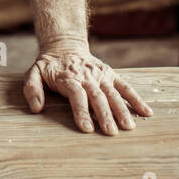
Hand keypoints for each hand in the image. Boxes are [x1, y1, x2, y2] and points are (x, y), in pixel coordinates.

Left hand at [23, 43, 152, 133]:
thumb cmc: (49, 66)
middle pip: (97, 96)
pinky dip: (136, 98)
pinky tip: (146, 112)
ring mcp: (100, 76)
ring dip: (121, 110)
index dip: (82, 111)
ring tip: (128, 126)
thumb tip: (36, 108)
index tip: (87, 129)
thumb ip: (32, 89)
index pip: (76, 96)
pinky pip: (125, 87)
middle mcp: (86, 77)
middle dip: (104, 115)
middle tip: (110, 133)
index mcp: (68, 78)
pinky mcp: (110, 75)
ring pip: (113, 93)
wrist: (64, 46)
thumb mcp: (33, 73)